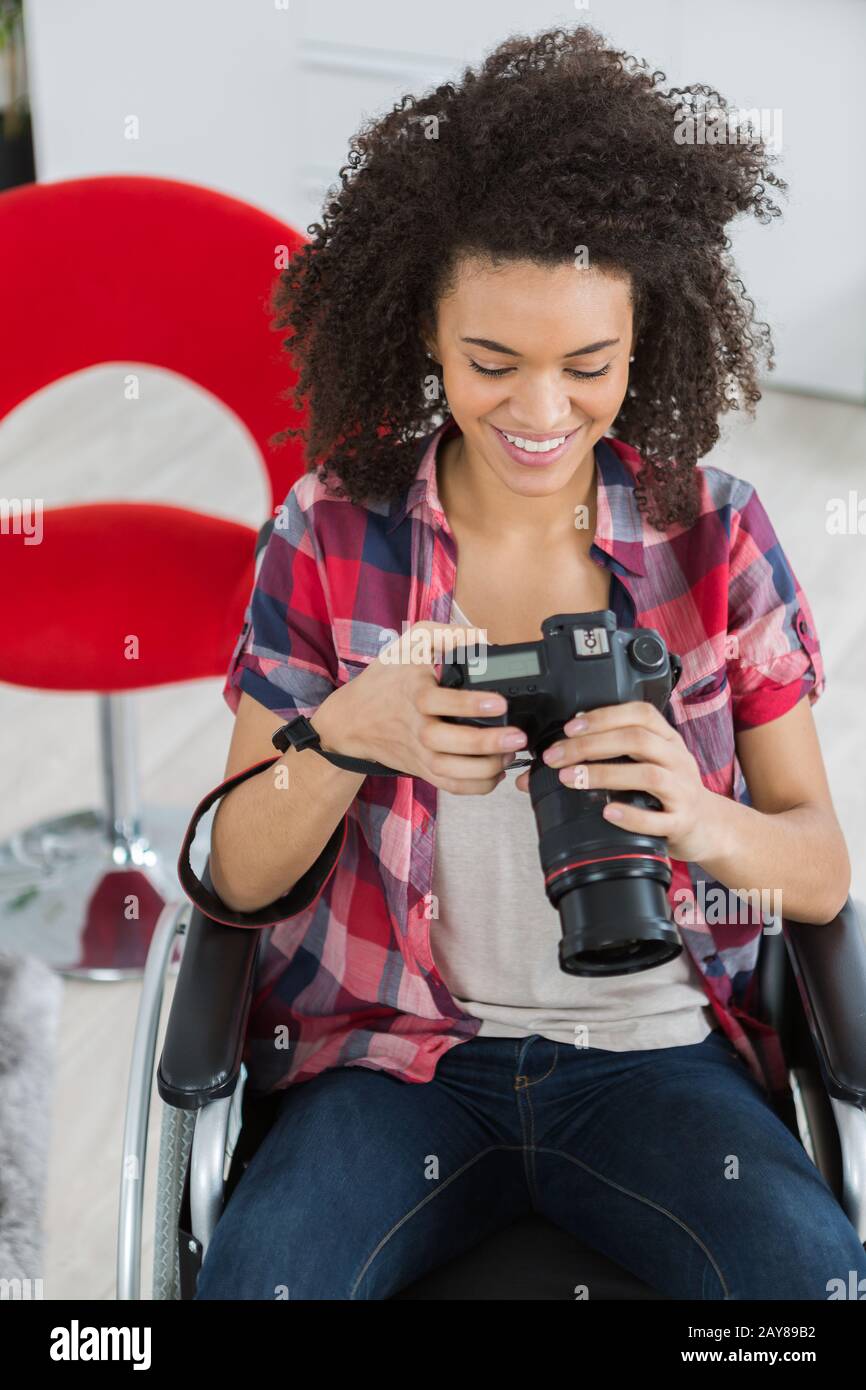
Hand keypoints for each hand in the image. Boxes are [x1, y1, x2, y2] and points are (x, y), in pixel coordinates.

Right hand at [314, 622, 527, 794]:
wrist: (351, 720)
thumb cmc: (385, 679)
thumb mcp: (411, 642)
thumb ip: (448, 634)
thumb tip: (483, 639)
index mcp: (413, 692)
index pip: (438, 701)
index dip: (470, 703)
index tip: (500, 702)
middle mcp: (415, 725)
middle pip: (445, 742)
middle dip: (484, 743)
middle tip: (516, 736)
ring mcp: (418, 751)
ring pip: (448, 770)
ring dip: (483, 769)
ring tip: (509, 756)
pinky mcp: (421, 769)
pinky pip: (449, 786)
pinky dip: (475, 786)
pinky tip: (495, 773)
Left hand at [513, 700, 719, 861]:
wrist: (708, 826)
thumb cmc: (668, 791)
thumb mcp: (646, 763)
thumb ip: (608, 756)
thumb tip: (548, 761)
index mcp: (667, 739)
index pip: (640, 713)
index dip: (604, 716)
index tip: (569, 727)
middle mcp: (677, 759)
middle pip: (637, 740)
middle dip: (591, 745)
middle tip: (556, 757)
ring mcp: (682, 790)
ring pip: (649, 775)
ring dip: (605, 774)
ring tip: (572, 779)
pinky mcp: (682, 822)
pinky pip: (659, 819)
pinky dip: (631, 816)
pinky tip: (607, 813)